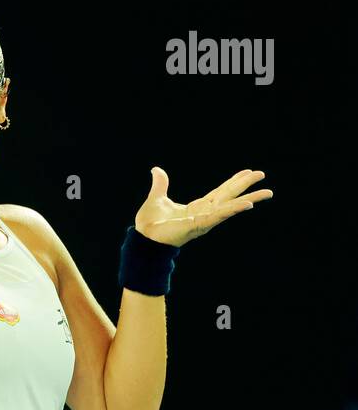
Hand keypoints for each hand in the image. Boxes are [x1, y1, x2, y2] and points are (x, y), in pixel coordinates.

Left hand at [134, 166, 272, 246]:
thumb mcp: (157, 199)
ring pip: (231, 206)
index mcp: (197, 207)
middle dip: (247, 186)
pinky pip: (220, 216)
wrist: (143, 239)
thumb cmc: (150, 225)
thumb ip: (160, 185)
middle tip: (263, 176)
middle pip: (230, 197)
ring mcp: (204, 220)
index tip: (248, 172)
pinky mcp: (200, 225)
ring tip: (266, 193)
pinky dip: (234, 209)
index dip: (234, 182)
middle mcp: (204, 213)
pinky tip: (248, 204)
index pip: (220, 192)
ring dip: (249, 199)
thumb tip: (156, 170)